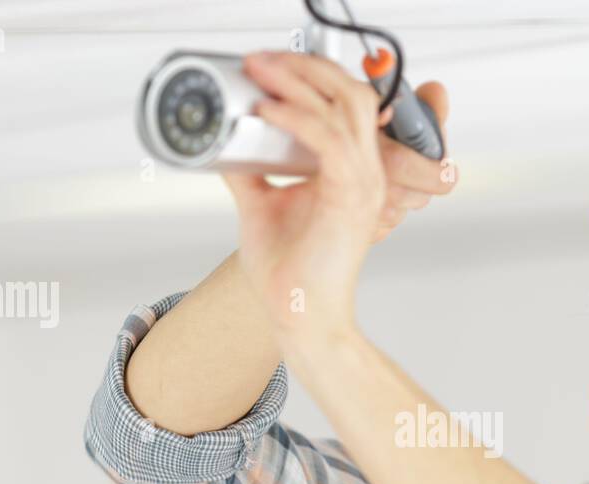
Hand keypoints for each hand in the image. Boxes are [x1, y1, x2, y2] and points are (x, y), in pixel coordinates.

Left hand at [221, 51, 451, 344]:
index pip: (349, 101)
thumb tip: (221, 140)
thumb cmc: (291, 274)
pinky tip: (268, 109)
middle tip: (264, 62)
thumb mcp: (262, 205)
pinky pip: (329, 140)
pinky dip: (297, 118)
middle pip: (353, 91)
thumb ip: (249, 169)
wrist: (302, 317)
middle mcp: (367, 172)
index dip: (313, 73)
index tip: (271, 64)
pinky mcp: (348, 197)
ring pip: (344, 105)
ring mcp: (363, 184)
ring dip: (298, 81)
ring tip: (261, 73)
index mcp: (354, 170)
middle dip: (307, 66)